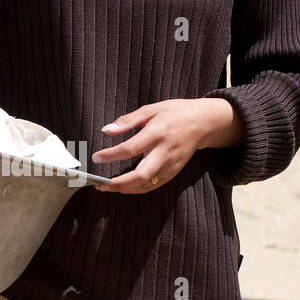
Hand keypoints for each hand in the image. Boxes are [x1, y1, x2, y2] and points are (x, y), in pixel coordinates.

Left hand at [91, 98, 241, 193]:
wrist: (203, 123)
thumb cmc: (175, 113)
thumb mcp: (152, 109)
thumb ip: (128, 121)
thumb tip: (107, 130)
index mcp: (157, 133)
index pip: (131, 148)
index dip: (111, 155)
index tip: (96, 157)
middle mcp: (164, 152)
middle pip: (140, 175)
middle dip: (118, 183)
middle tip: (100, 184)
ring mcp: (170, 165)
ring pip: (146, 184)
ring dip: (124, 189)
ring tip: (106, 187)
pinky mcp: (173, 172)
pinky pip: (153, 186)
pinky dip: (136, 189)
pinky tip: (123, 187)